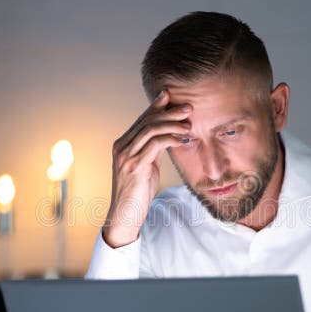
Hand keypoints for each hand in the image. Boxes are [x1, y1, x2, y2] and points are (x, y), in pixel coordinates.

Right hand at [102, 90, 190, 247]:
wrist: (125, 214)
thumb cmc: (138, 192)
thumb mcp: (147, 166)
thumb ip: (153, 149)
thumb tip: (167, 134)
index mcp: (123, 144)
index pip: (142, 120)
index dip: (157, 107)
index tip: (172, 97)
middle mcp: (121, 147)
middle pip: (146, 121)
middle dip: (168, 112)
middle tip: (188, 108)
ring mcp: (126, 156)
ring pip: (150, 129)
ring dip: (172, 124)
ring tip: (188, 125)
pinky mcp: (134, 166)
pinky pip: (155, 145)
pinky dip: (170, 138)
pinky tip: (181, 139)